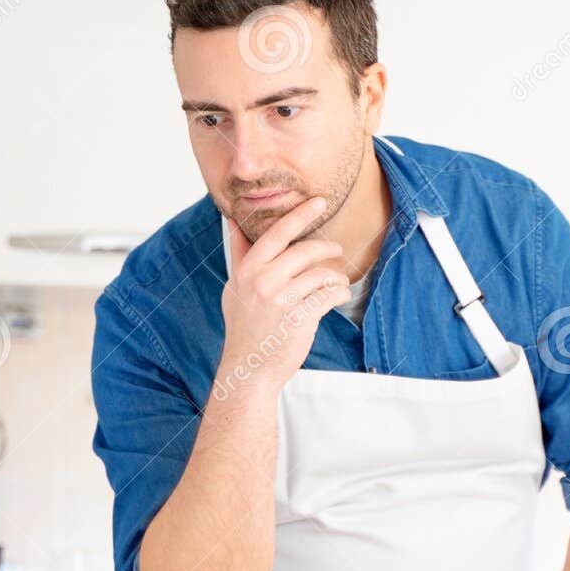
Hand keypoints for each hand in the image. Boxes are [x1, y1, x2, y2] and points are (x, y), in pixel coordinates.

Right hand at [218, 196, 349, 392]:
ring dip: (335, 275)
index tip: (318, 202)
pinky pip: (328, 294)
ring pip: (321, 273)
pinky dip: (338, 292)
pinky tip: (338, 295)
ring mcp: (281, 300)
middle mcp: (263, 281)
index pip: (277, 233)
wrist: (249, 368)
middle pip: (304, 250)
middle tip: (336, 249)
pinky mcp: (299, 318)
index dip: (300, 215)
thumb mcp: (235, 288)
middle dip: (326, 248)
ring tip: (337, 281)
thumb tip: (231, 221)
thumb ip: (239, 256)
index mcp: (248, 270)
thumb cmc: (244, 327)